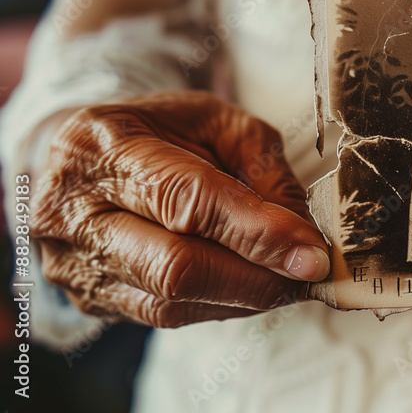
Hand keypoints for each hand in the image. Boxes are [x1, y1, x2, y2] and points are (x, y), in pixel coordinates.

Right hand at [34, 91, 330, 327]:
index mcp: (104, 146)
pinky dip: (220, 305)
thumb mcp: (217, 120)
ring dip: (244, 297)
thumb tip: (300, 232)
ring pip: (170, 302)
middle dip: (256, 278)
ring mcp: (74, 261)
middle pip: (174, 265)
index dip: (257, 232)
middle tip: (308, 275)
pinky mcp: (88, 298)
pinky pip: (164, 316)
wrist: (86, 158)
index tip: (312, 254)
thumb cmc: (159, 132)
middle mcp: (75, 209)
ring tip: (287, 280)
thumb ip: (263, 166)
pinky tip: (249, 286)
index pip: (187, 200)